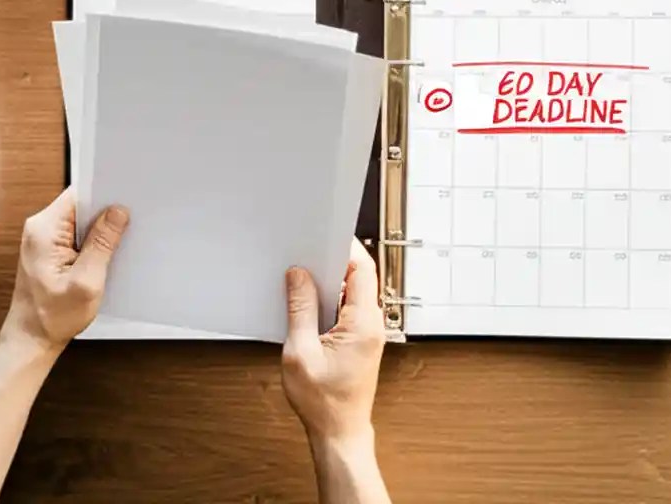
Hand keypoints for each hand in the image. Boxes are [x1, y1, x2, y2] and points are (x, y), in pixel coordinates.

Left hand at [2, 188, 129, 353]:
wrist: (31, 338)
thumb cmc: (52, 316)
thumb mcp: (87, 282)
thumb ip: (102, 244)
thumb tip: (117, 212)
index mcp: (44, 230)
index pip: (78, 195)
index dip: (104, 195)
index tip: (125, 203)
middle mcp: (39, 228)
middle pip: (80, 205)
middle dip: (103, 216)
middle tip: (123, 233)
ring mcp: (42, 238)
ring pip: (79, 220)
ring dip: (97, 233)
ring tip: (110, 252)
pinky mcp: (48, 249)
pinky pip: (75, 234)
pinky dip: (90, 244)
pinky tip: (99, 260)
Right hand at [281, 240, 386, 441]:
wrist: (339, 434)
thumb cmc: (324, 403)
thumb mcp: (300, 352)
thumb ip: (300, 309)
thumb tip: (298, 276)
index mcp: (364, 325)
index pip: (362, 270)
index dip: (344, 248)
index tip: (323, 236)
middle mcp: (372, 326)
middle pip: (358, 277)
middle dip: (331, 263)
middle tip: (305, 257)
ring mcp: (368, 333)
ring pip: (351, 293)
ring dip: (328, 285)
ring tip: (301, 284)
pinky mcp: (360, 341)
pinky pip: (346, 309)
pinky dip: (328, 302)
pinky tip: (307, 308)